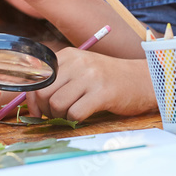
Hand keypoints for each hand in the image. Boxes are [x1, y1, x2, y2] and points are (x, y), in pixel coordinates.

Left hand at [26, 49, 156, 120]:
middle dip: (44, 110)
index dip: (32, 98)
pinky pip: (75, 113)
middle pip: (43, 92)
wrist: (143, 80)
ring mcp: (91, 77)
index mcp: (69, 55)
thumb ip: (59, 80)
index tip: (36, 110)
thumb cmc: (109, 79)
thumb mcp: (83, 69)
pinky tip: (84, 115)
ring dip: (60, 116)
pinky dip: (75, 120)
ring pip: (57, 104)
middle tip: (54, 116)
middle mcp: (78, 62)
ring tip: (71, 114)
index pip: (37, 77)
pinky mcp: (102, 93)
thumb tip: (32, 100)